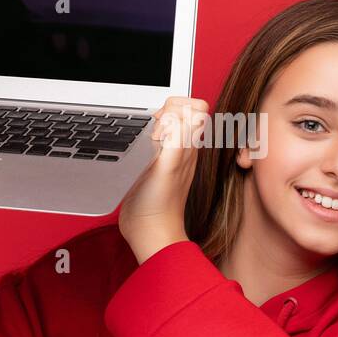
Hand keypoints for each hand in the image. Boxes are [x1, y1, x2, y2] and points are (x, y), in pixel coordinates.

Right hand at [117, 96, 207, 263]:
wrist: (150, 230)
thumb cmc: (160, 204)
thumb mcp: (169, 167)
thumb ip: (175, 139)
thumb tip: (172, 117)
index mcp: (189, 144)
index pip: (196, 107)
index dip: (178, 106)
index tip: (163, 123)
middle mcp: (182, 147)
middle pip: (181, 111)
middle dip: (165, 110)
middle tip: (154, 131)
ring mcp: (169, 155)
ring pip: (169, 123)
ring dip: (155, 123)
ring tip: (148, 139)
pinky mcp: (154, 164)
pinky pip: (155, 139)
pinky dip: (147, 136)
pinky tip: (140, 148)